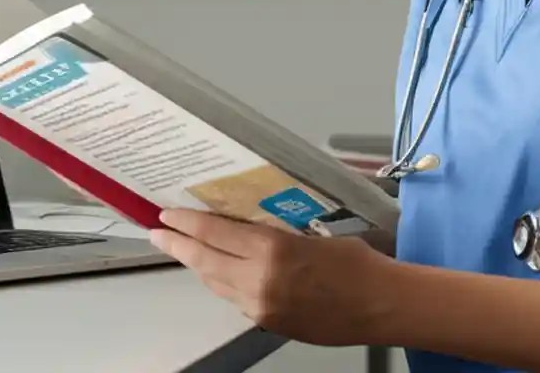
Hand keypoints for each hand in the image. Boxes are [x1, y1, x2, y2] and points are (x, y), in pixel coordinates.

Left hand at [148, 209, 396, 346]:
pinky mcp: (269, 324)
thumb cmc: (356, 262)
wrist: (382, 305)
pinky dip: (222, 282)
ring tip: (183, 250)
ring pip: (215, 283)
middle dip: (178, 245)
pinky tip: (219, 273)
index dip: (187, 223)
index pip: (215, 233)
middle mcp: (259, 280)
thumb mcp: (311, 235)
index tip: (167, 215)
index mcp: (272, 250)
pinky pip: (235, 299)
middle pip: (205, 261)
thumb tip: (248, 230)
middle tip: (157, 232)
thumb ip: (274, 236)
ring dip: (198, 265)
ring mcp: (262, 307)